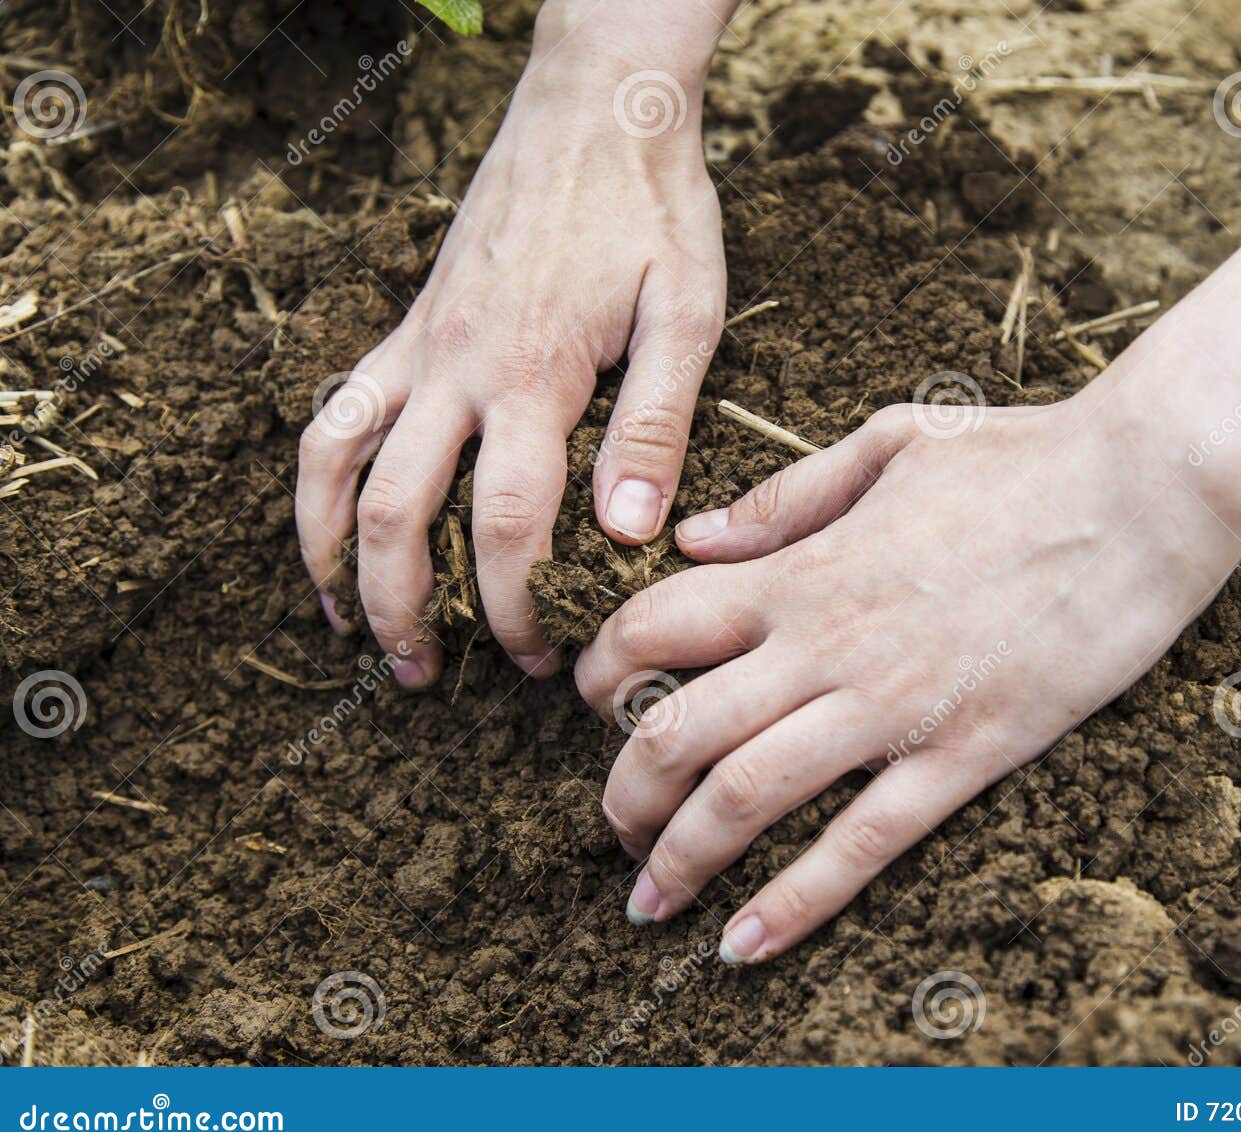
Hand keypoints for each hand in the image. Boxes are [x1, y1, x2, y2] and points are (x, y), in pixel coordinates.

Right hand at [295, 16, 725, 685]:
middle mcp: (457, 368)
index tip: (537, 656)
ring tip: (350, 627)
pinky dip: (318, 477)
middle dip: (410, 611)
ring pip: (338, 466)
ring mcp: (421, 345)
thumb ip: (656, 425)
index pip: (510, 526)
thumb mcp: (686, 314)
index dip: (517, 606)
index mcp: (533, 377)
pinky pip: (335, 410)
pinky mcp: (408, 325)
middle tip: (428, 678)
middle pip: (401, 517)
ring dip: (333, 556)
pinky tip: (330, 523)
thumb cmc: (653, 208)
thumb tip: (629, 533)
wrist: (594, 108)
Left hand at [575, 390, 1240, 962]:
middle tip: (612, 826)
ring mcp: (896, 705)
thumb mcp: (889, 444)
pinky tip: (745, 947)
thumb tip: (697, 537)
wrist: (1146, 488)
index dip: (601, 670)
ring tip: (647, 899)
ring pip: (749, 797)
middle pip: (680, 730)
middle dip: (623, 792)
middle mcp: (828, 642)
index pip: (657, 624)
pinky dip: (796, 903)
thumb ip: (787, 498)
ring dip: (681, 858)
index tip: (591, 702)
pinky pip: (864, 844)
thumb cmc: (1022, 454)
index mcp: (805, 566)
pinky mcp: (968, 755)